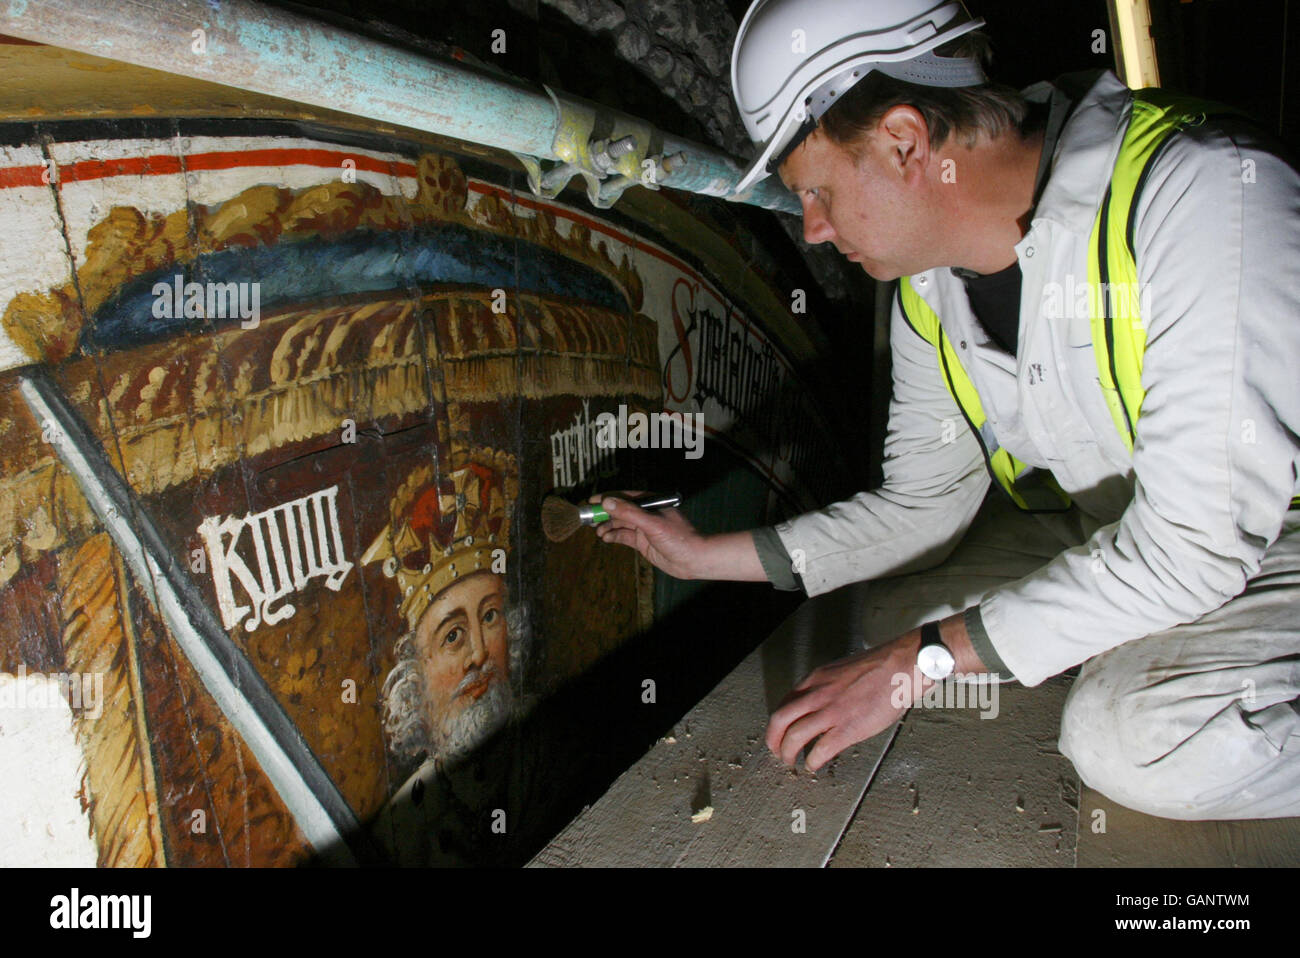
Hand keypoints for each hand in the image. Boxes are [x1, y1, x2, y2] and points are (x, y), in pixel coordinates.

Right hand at [592, 494, 705, 579]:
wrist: (693, 560)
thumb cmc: (679, 538)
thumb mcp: (652, 523)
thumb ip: (629, 513)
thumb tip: (608, 502)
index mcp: (650, 502)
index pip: (624, 496)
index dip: (607, 498)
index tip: (591, 501)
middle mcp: (646, 513)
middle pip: (620, 510)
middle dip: (604, 514)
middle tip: (588, 518)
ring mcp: (644, 528)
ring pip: (620, 524)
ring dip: (608, 526)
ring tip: (598, 531)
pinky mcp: (642, 542)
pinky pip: (624, 536)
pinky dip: (614, 536)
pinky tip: (606, 538)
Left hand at [766, 632, 921, 771]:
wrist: (900, 667)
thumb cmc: (880, 669)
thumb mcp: (842, 671)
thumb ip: (828, 687)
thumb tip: (824, 703)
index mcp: (816, 679)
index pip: (785, 702)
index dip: (779, 721)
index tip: (780, 731)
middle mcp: (817, 695)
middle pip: (779, 719)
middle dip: (773, 739)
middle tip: (776, 751)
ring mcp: (831, 712)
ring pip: (794, 736)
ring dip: (787, 753)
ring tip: (791, 762)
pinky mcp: (847, 728)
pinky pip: (820, 750)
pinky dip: (812, 761)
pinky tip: (814, 765)